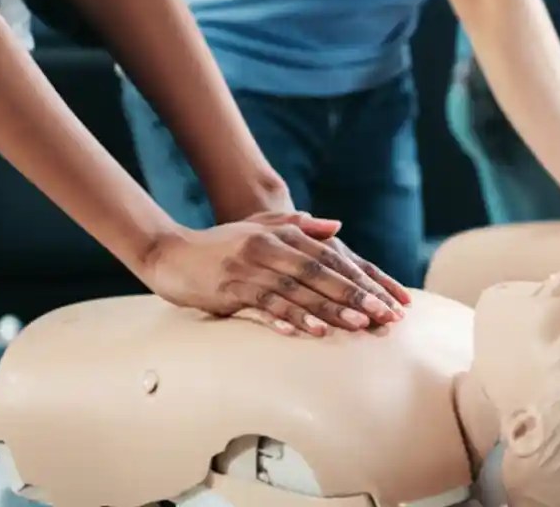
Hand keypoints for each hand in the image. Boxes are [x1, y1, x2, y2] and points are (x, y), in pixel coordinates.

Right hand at [141, 219, 403, 337]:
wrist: (172, 254)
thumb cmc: (222, 244)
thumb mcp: (262, 228)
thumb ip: (300, 226)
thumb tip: (338, 228)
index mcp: (284, 234)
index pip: (332, 258)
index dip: (361, 279)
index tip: (387, 298)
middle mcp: (270, 248)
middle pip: (320, 274)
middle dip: (354, 296)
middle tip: (383, 316)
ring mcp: (250, 269)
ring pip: (296, 290)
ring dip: (327, 309)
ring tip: (355, 326)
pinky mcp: (231, 289)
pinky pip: (263, 305)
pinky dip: (286, 318)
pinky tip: (307, 332)